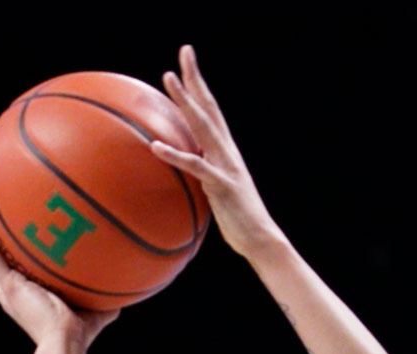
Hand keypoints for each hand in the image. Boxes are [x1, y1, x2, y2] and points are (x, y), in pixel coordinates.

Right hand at [0, 201, 117, 349]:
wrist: (67, 342)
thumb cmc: (80, 333)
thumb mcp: (95, 309)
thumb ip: (105, 296)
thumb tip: (126, 281)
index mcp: (24, 295)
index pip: (8, 270)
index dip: (4, 253)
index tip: (4, 235)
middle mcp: (10, 291)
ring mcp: (7, 289)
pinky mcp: (8, 286)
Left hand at [152, 45, 286, 258]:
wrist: (261, 239)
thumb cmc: (237, 218)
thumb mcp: (215, 189)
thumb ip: (202, 172)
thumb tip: (183, 165)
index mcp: (224, 150)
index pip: (210, 110)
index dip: (199, 85)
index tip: (187, 61)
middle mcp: (227, 151)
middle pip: (209, 107)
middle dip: (196, 78)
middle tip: (184, 52)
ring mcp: (226, 166)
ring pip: (203, 126)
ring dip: (186, 101)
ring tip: (168, 78)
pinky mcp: (222, 185)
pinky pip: (195, 166)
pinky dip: (174, 155)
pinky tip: (155, 146)